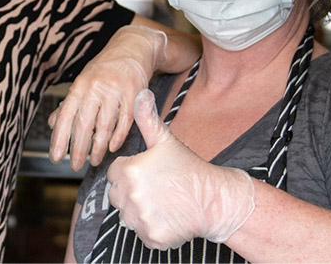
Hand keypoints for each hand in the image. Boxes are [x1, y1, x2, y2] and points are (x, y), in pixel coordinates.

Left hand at [48, 25, 166, 168]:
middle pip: (84, 124)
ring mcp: (116, 90)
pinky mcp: (135, 94)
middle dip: (78, 149)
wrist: (133, 48)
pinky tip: (111, 148)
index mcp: (80, 85)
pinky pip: (125, 121)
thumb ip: (69, 104)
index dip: (59, 139)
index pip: (65, 116)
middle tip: (74, 166)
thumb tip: (54, 124)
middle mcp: (96, 87)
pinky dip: (118, 137)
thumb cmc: (104, 69)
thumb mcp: (83, 81)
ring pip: (104, 125)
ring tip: (93, 162)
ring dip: (98, 148)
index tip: (56, 157)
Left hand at [105, 89, 255, 249]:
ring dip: (139, 211)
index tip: (149, 173)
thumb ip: (147, 119)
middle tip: (157, 188)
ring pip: (127, 216)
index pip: (114, 174)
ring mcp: (140, 218)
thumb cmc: (189, 168)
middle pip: (117, 196)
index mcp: (129, 171)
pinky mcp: (151, 237)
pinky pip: (141, 233)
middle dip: (132, 192)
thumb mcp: (166, 141)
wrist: (216, 200)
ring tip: (162, 202)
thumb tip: (140, 93)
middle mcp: (130, 195)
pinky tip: (168, 217)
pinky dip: (152, 228)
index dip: (130, 172)